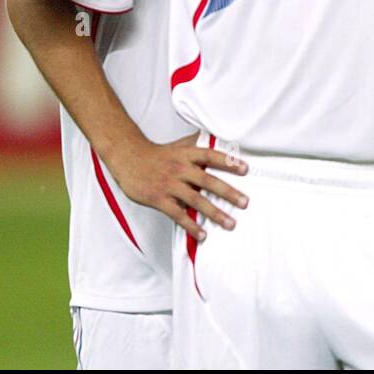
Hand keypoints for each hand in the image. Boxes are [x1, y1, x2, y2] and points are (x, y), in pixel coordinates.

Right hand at [106, 132, 248, 241]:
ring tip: (231, 223)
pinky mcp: (158, 199)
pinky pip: (177, 214)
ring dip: (215, 213)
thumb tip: (220, 139)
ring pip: (195, 200)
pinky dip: (191, 225)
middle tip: (245, 202)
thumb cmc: (158, 154)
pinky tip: (202, 234)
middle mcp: (180, 169)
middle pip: (208, 181)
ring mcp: (169, 185)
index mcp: (187, 154)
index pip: (211, 156)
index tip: (245, 169)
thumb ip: (198, 144)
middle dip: (228, 192)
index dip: (228, 162)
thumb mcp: (179, 145)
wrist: (128, 158)